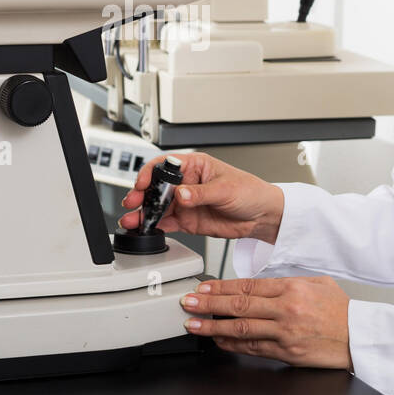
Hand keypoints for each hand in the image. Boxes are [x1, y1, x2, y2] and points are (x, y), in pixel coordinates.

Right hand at [119, 153, 284, 243]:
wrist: (261, 216)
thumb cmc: (249, 192)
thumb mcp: (226, 189)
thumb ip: (201, 193)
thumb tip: (181, 195)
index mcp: (194, 167)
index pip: (165, 165)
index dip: (150, 173)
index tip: (143, 184)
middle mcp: (186, 184)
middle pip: (156, 187)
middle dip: (141, 195)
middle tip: (132, 204)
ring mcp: (184, 203)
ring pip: (157, 207)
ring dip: (143, 214)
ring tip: (133, 221)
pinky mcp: (187, 220)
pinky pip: (166, 223)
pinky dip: (154, 227)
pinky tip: (146, 229)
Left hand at [180, 276, 352, 369]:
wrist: (360, 336)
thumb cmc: (340, 310)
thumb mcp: (316, 282)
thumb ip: (286, 281)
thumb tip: (259, 284)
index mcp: (291, 287)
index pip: (247, 286)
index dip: (221, 287)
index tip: (203, 287)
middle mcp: (285, 309)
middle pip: (238, 306)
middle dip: (209, 304)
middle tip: (188, 303)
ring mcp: (284, 332)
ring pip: (241, 328)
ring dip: (213, 326)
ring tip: (194, 324)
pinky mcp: (286, 353)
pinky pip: (253, 348)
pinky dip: (233, 344)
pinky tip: (218, 340)